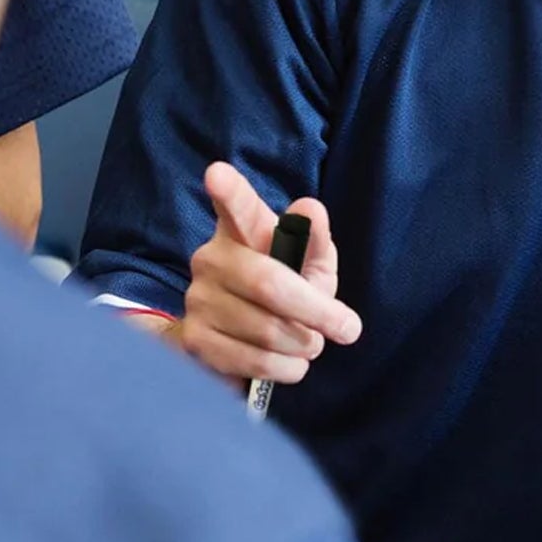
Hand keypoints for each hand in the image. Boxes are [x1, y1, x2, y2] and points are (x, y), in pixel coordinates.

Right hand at [179, 162, 361, 384]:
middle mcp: (211, 259)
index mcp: (242, 231)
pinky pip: (255, 361)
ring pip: (268, 330)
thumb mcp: (308, 265)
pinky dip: (286, 367)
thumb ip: (314, 240)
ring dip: (304, 345)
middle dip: (318, 311)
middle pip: (269, 284)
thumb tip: (311, 209)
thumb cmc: (282, 291)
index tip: (218, 173)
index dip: (228, 190)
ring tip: (308, 343)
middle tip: (346, 328)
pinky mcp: (195, 341)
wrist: (238, 338)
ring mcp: (198, 300)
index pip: (236, 207)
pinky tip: (288, 361)